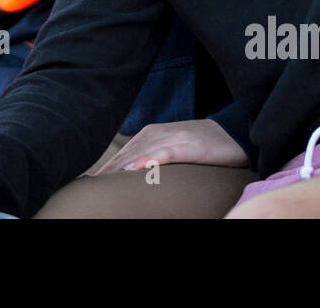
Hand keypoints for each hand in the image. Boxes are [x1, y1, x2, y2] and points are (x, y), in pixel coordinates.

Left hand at [95, 119, 249, 174]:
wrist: (231, 132)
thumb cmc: (198, 144)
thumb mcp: (169, 147)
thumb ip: (148, 155)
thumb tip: (126, 173)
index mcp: (150, 135)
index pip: (123, 154)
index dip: (107, 169)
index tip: (89, 183)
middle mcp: (159, 134)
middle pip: (129, 154)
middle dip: (110, 170)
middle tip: (92, 186)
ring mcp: (175, 138)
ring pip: (144, 152)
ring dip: (126, 165)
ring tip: (109, 180)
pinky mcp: (191, 146)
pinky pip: (169, 152)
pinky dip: (154, 159)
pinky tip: (140, 168)